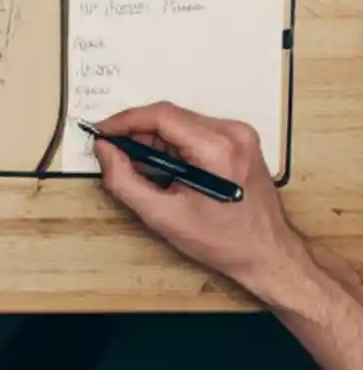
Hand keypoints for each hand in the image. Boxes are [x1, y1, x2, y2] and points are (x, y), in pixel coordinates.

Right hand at [95, 102, 309, 298]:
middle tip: (113, 151)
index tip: (101, 132)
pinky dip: (173, 143)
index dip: (124, 120)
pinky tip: (163, 165)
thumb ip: (124, 180)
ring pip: (181, 122)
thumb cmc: (220, 240)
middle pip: (170, 116)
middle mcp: (233, 132)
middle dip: (137, 131)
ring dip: (154, 138)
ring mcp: (240, 134)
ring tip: (137, 164)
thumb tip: (104, 150)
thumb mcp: (162, 215)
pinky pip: (196, 130)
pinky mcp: (241, 140)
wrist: (267, 254)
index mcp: (217, 148)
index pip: (161, 116)